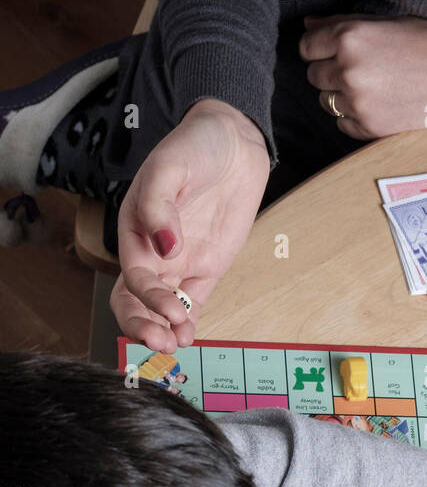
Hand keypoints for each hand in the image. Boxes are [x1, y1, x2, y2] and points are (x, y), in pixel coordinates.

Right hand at [111, 99, 269, 352]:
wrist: (233, 143)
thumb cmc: (194, 147)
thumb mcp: (170, 167)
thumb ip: (159, 205)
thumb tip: (165, 247)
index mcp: (134, 230)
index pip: (133, 276)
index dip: (148, 299)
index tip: (170, 309)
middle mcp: (152, 252)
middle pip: (135, 301)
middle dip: (143, 325)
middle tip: (162, 343)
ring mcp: (178, 264)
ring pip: (160, 309)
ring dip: (164, 330)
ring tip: (177, 343)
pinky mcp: (204, 269)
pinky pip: (191, 303)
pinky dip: (186, 323)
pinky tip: (188, 336)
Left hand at [299, 15, 426, 138]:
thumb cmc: (426, 44)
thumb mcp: (385, 22)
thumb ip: (342, 23)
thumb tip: (310, 26)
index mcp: (350, 38)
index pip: (307, 47)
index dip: (318, 48)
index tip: (332, 51)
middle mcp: (349, 70)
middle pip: (314, 76)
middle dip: (329, 71)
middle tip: (358, 69)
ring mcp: (358, 102)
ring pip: (326, 102)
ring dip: (340, 95)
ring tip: (370, 87)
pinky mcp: (368, 127)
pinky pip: (342, 124)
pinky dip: (353, 116)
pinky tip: (376, 104)